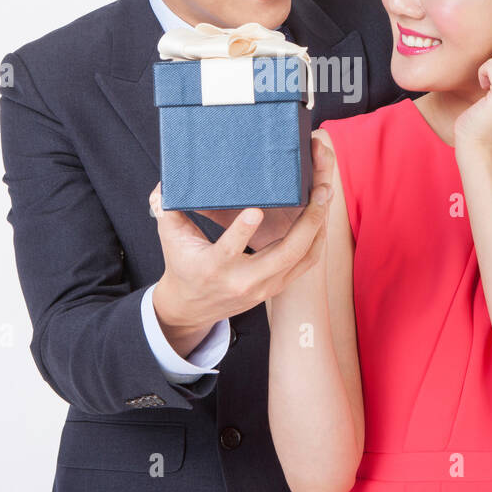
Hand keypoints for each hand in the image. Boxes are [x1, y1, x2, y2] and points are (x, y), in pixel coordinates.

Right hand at [148, 135, 334, 333]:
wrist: (191, 307)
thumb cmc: (182, 265)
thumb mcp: (170, 238)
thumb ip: (167, 208)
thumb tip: (165, 184)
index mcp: (213, 268)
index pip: (228, 251)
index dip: (242, 232)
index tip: (255, 210)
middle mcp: (244, 281)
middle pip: (285, 254)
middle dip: (307, 221)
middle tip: (319, 189)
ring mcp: (266, 287)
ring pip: (303, 257)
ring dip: (318, 225)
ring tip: (326, 193)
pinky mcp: (278, 286)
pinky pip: (307, 261)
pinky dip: (317, 237)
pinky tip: (323, 213)